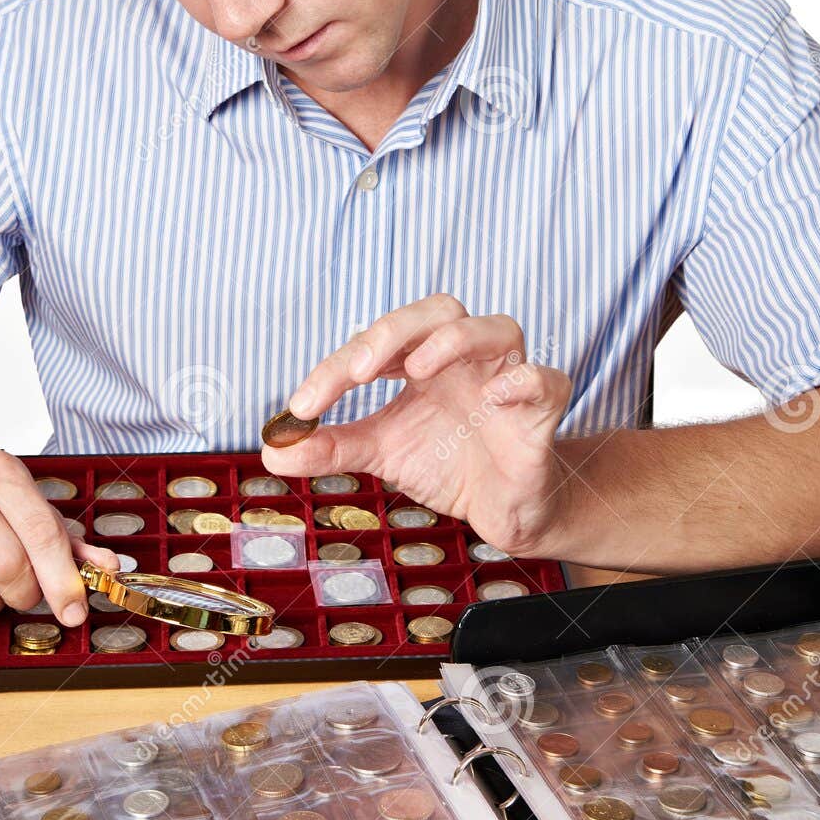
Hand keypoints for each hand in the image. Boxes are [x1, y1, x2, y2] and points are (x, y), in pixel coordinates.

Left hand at [261, 295, 572, 557]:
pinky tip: (496, 396)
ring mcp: (507, 377)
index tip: (301, 407)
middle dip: (395, 331)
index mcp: (425, 360)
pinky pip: (545, 379)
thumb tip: (274, 448)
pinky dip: (523, 379)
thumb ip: (333, 446)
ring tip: (417, 370)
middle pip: (439, 310)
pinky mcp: (542, 409)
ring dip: (454, 341)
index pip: (379, 343)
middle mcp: (466, 358)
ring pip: (496, 326)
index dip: (336, 369)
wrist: (505, 509)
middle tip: (358, 370)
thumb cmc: (449, 463)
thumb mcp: (383, 452)